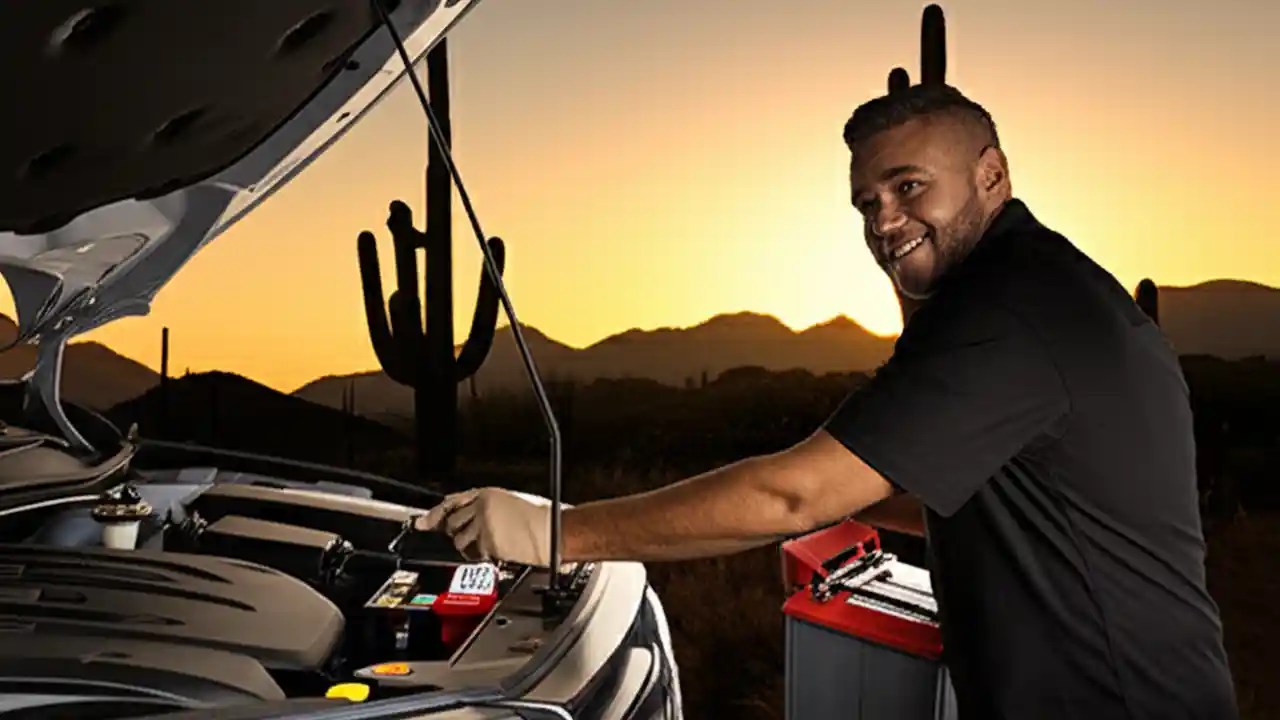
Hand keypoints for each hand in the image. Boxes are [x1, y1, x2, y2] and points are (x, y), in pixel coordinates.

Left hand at [414, 487, 566, 567]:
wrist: (551, 532)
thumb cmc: (536, 519)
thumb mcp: (506, 503)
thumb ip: (480, 506)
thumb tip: (459, 515)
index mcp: (486, 494)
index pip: (451, 502)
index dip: (434, 513)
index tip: (421, 522)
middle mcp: (481, 507)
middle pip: (451, 522)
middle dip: (456, 532)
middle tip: (472, 536)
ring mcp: (483, 525)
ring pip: (459, 541)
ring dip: (469, 546)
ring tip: (488, 543)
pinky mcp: (487, 542)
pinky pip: (475, 554)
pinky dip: (482, 556)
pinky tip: (497, 550)